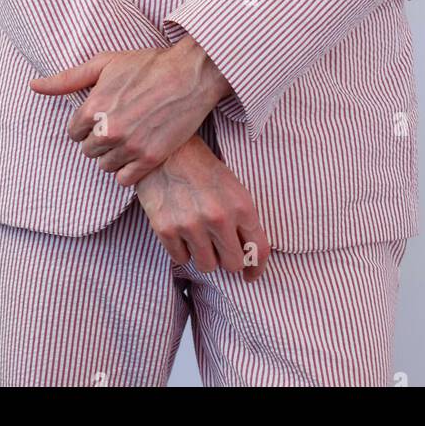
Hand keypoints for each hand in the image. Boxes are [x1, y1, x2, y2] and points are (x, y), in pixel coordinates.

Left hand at [29, 39, 231, 186]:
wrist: (191, 74)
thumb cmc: (147, 64)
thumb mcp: (105, 63)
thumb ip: (67, 79)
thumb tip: (32, 85)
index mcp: (93, 107)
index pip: (74, 132)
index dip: (89, 123)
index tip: (107, 112)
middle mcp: (108, 130)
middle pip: (89, 151)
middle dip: (100, 139)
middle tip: (122, 122)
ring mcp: (129, 146)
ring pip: (106, 166)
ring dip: (114, 154)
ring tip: (132, 135)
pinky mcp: (150, 159)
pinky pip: (124, 179)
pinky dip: (129, 169)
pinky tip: (140, 150)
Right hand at [135, 135, 269, 280]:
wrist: (167, 150)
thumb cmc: (203, 167)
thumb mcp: (233, 187)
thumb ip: (242, 220)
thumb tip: (248, 255)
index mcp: (241, 206)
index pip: (258, 251)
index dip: (256, 269)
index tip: (251, 275)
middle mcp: (219, 218)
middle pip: (232, 265)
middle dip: (228, 259)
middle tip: (220, 248)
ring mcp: (191, 225)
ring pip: (206, 266)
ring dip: (204, 256)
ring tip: (199, 235)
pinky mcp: (166, 229)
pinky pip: (181, 259)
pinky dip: (182, 250)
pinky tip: (181, 231)